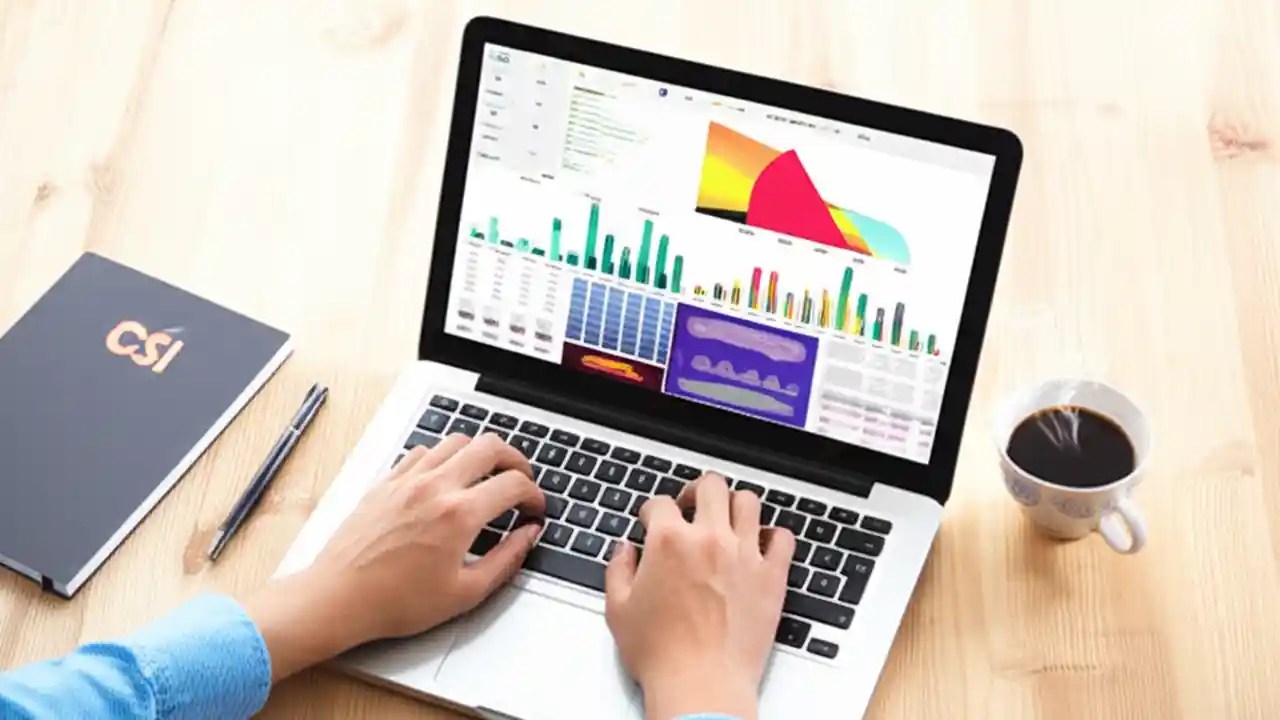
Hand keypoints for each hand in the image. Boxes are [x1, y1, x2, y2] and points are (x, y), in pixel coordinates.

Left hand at [242, 433, 544, 680]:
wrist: (339, 599)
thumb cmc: (395, 602)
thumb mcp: (465, 593)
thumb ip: (506, 560)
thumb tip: (528, 537)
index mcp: (459, 514)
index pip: (514, 484)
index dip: (534, 496)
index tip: (534, 510)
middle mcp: (435, 487)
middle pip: (490, 446)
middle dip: (516, 460)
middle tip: (520, 479)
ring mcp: (408, 480)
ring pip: (456, 441)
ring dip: (480, 452)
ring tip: (487, 473)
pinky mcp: (386, 482)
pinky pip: (423, 451)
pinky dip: (443, 456)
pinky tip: (445, 476)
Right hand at [604, 473, 794, 719]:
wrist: (701, 685)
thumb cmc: (661, 655)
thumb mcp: (618, 609)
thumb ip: (618, 570)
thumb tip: (625, 551)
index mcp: (669, 542)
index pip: (660, 503)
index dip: (651, 509)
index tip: (651, 519)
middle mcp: (709, 539)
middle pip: (710, 485)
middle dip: (695, 490)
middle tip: (691, 504)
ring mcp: (744, 555)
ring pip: (748, 501)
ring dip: (734, 504)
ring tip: (726, 517)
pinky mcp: (772, 576)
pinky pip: (782, 537)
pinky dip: (772, 535)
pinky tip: (760, 543)